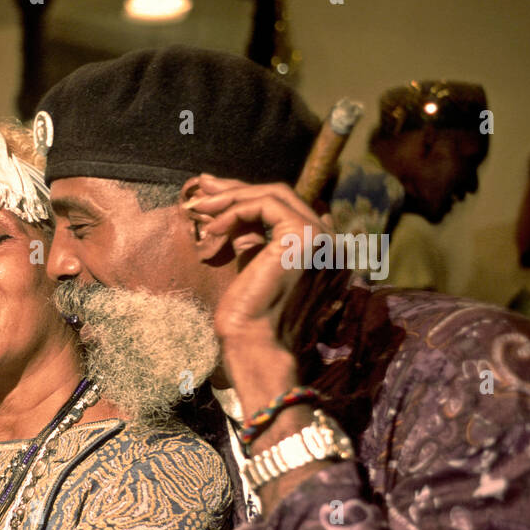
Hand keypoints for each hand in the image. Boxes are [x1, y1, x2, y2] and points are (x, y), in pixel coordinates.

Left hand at [185, 174, 327, 412]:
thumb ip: (251, 235)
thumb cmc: (247, 314)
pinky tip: (213, 228)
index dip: (247, 195)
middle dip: (236, 189)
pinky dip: (235, 210)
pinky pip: (265, 205)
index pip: (284, 207)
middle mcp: (330, 240)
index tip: (212, 194)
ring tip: (199, 209)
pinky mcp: (304, 236)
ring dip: (231, 198)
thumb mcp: (251, 262)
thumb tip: (231, 207)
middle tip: (200, 187)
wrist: (253, 342)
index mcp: (321, 248)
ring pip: (274, 194)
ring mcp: (322, 237)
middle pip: (280, 195)